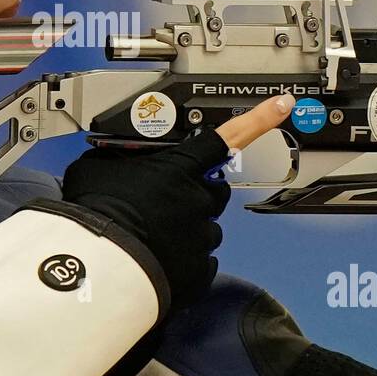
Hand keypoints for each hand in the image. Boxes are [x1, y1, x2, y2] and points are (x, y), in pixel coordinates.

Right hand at [60, 93, 293, 310]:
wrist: (95, 266)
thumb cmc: (94, 213)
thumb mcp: (96, 166)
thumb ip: (116, 158)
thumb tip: (111, 156)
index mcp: (179, 168)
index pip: (227, 137)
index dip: (259, 119)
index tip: (282, 105)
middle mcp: (198, 199)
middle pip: (216, 189)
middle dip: (198, 192)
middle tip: (166, 202)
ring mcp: (202, 236)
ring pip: (207, 228)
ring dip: (188, 228)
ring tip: (153, 236)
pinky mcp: (199, 269)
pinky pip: (202, 262)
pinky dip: (185, 261)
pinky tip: (160, 259)